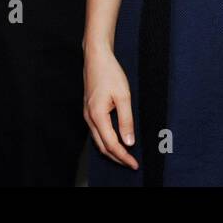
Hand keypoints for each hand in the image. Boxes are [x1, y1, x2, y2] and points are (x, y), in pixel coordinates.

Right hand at [83, 43, 137, 169]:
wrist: (96, 58)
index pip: (111, 144)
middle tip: (131, 164)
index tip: (134, 163)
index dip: (123, 156)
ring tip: (126, 156)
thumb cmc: (110, 73)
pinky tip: (116, 141)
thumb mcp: (123, 96)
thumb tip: (129, 142)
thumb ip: (126, 120)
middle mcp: (89, 118)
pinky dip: (107, 141)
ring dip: (112, 150)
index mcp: (97, 116)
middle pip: (103, 146)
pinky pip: (97, 132)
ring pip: (99, 141)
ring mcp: (87, 115)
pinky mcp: (89, 111)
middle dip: (117, 158)